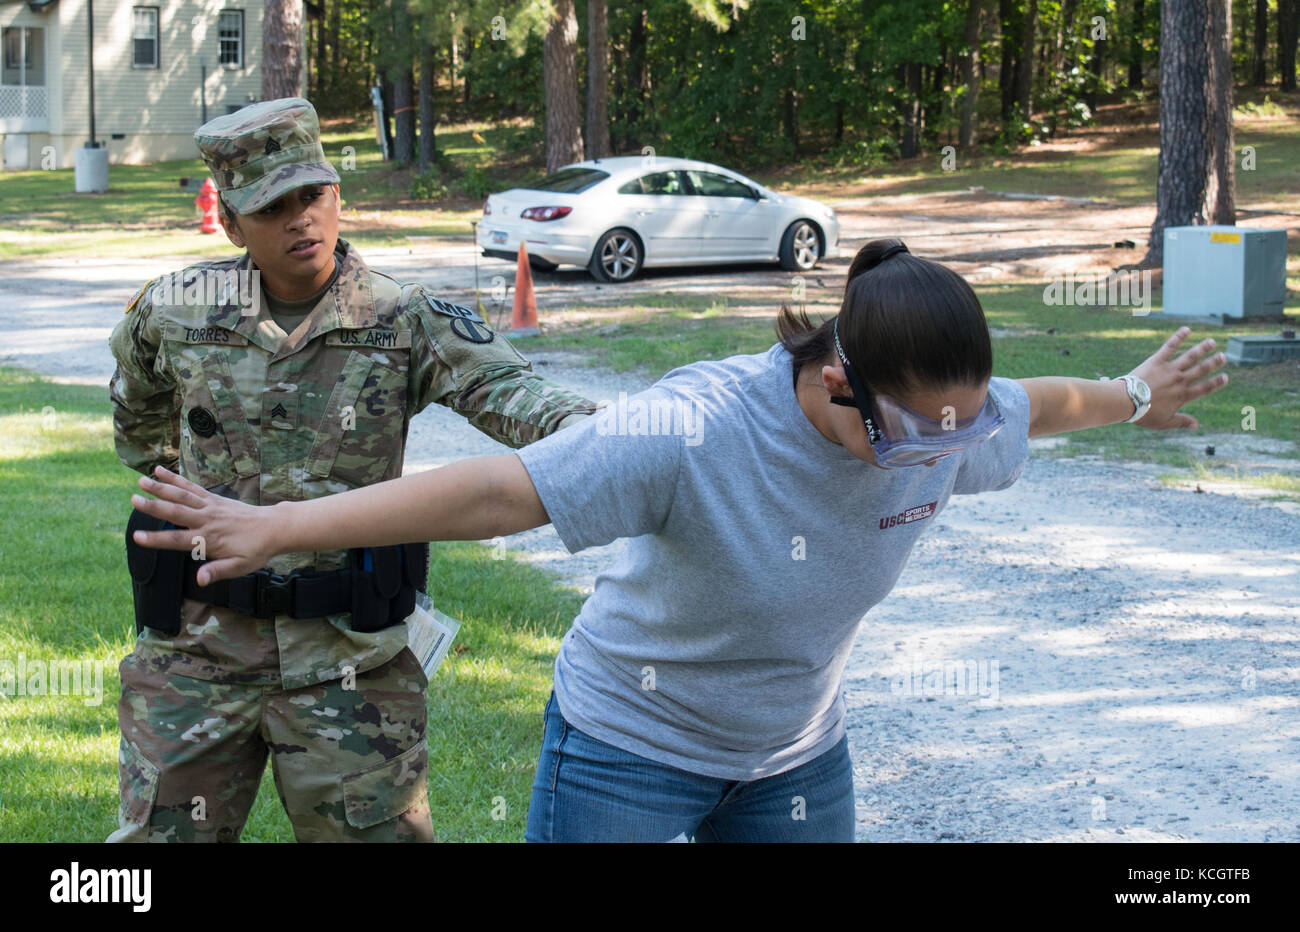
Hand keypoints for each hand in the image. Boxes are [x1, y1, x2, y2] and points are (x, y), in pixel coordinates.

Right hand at [131, 466, 279, 584]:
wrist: (274, 528)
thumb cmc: (256, 550)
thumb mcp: (240, 567)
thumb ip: (217, 571)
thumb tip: (199, 581)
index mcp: (209, 539)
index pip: (178, 540)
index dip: (157, 539)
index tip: (137, 536)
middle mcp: (207, 520)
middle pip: (176, 511)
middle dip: (154, 505)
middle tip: (133, 499)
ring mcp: (210, 506)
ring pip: (182, 495)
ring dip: (161, 487)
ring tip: (141, 480)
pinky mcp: (213, 498)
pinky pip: (192, 487)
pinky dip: (176, 479)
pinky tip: (160, 471)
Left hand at [1127, 327, 1228, 429]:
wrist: (1127, 401)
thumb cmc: (1144, 414)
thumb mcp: (1164, 422)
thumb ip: (1181, 422)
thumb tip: (1196, 426)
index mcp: (1182, 396)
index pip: (1204, 388)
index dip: (1216, 383)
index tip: (1225, 377)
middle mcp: (1180, 381)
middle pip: (1201, 370)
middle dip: (1213, 363)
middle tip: (1223, 356)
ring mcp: (1169, 369)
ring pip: (1190, 357)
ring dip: (1202, 349)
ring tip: (1211, 342)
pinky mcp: (1157, 360)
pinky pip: (1170, 347)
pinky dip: (1179, 337)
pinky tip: (1187, 329)